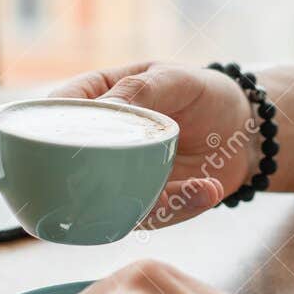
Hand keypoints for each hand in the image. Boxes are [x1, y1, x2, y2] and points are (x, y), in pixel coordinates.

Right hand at [51, 61, 254, 226]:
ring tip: (198, 186)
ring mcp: (121, 176)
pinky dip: (180, 208)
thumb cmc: (203, 93)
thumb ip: (140, 90)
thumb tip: (105, 109)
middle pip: (73, 166)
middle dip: (91, 181)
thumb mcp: (174, 78)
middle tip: (134, 175)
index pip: (58, 111)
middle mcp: (102, 141)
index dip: (49, 126)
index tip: (67, 138)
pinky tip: (208, 190)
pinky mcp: (145, 202)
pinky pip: (150, 215)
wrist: (244, 131)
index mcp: (97, 98)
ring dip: (154, 200)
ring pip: (111, 200)